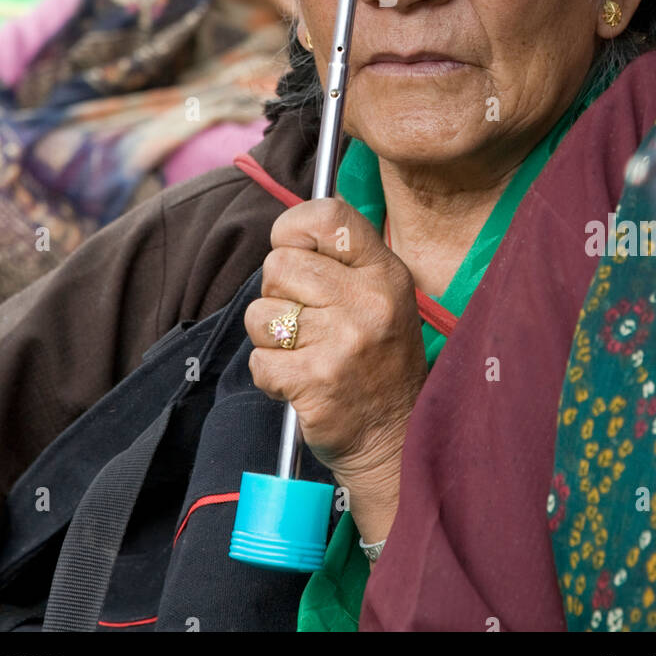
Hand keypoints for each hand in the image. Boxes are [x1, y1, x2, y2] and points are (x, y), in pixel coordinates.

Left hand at [245, 198, 427, 540]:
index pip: (330, 215)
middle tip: (305, 321)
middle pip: (279, 264)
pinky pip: (260, 359)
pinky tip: (299, 382)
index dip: (294, 228)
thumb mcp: (383, 299)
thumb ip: (343, 262)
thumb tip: (288, 229)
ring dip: (271, 337)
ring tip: (304, 353)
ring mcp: (342, 341)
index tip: (293, 250)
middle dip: (278, 293)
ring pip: (261, 313)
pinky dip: (270, 374)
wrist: (395, 440)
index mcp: (386, 273)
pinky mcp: (316, 381)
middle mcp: (368, 301)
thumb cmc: (378, 365)